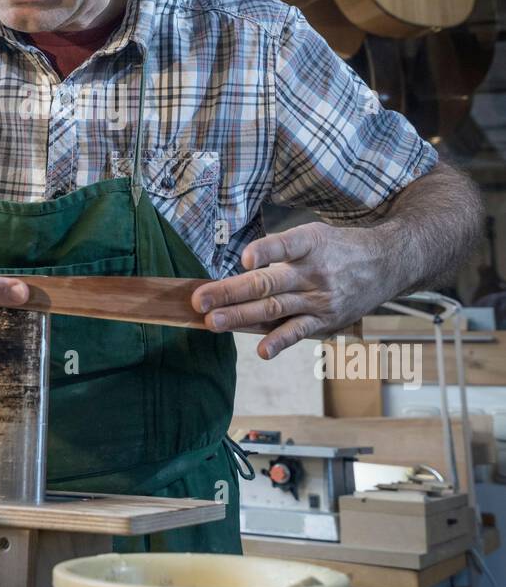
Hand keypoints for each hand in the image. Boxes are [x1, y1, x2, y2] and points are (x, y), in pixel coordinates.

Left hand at [190, 221, 390, 359]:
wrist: (386, 264)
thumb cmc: (338, 248)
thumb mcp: (313, 234)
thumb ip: (279, 250)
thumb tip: (239, 269)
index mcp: (309, 243)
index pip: (286, 244)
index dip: (266, 251)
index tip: (245, 258)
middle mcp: (314, 272)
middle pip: (267, 283)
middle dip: (230, 292)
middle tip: (200, 300)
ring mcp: (319, 299)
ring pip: (274, 308)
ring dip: (240, 317)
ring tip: (212, 322)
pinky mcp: (325, 320)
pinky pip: (298, 331)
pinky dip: (279, 342)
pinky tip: (261, 351)